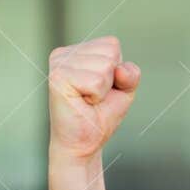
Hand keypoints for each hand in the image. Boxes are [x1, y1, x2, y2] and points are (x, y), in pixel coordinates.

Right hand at [47, 36, 139, 160]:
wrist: (83, 144)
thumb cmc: (100, 117)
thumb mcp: (124, 91)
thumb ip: (130, 73)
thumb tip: (120, 69)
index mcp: (78, 51)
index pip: (112, 45)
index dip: (117, 72)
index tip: (102, 89)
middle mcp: (65, 53)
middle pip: (110, 53)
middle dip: (111, 81)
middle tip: (93, 97)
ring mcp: (59, 63)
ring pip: (105, 67)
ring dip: (103, 91)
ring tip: (87, 100)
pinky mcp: (58, 77)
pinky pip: (96, 81)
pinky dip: (96, 96)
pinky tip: (81, 103)